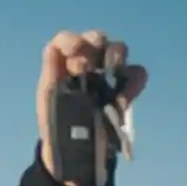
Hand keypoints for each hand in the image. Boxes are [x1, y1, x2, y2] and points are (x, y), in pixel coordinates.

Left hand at [36, 30, 148, 182]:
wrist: (72, 147)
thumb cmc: (56, 118)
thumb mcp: (48, 95)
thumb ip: (51, 71)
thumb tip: (54, 49)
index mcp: (64, 61)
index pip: (67, 39)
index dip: (70, 40)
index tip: (72, 51)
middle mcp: (88, 61)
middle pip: (97, 38)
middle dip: (93, 46)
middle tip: (86, 67)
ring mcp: (109, 72)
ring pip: (119, 49)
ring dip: (114, 58)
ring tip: (107, 77)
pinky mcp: (126, 87)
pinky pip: (138, 74)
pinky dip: (132, 83)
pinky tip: (121, 100)